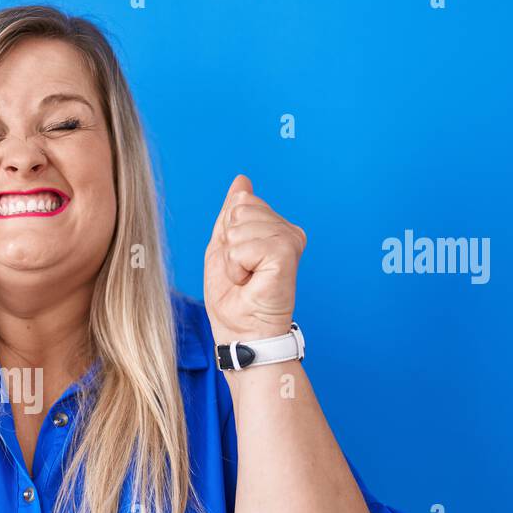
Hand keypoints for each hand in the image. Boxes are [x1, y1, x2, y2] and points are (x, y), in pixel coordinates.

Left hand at [203, 174, 304, 343]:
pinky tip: (251, 281)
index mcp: (275, 226)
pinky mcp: (286, 253)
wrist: (242, 331)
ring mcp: (289, 240)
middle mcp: (287, 230)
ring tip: (246, 277)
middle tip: (241, 271)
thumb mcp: (224, 247)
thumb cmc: (234, 298)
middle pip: (241, 208)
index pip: (242, 201)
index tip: (238, 261)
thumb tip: (242, 181)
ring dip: (232, 258)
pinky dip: (237, 266)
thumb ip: (232, 213)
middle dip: (229, 243)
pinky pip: (244, 245)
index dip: (228, 235)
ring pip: (240, 225)